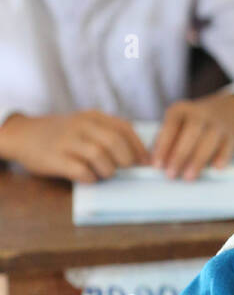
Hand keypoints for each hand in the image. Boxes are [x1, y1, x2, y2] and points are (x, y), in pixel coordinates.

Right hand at [0, 111, 148, 182]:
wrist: (25, 135)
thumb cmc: (63, 134)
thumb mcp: (86, 124)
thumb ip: (108, 133)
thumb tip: (140, 156)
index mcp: (94, 116)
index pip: (125, 129)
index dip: (139, 147)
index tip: (146, 163)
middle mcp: (82, 125)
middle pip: (115, 143)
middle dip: (126, 160)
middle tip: (126, 170)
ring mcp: (68, 141)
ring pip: (100, 156)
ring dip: (108, 170)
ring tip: (105, 173)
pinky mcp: (55, 158)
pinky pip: (81, 171)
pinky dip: (91, 178)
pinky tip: (90, 178)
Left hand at [151, 93, 233, 179]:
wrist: (224, 111)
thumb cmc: (190, 125)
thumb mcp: (175, 126)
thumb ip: (163, 143)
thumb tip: (153, 164)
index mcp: (180, 110)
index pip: (170, 127)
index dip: (163, 147)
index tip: (157, 166)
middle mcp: (200, 113)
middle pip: (191, 132)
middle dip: (180, 155)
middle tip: (171, 175)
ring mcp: (218, 123)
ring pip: (210, 140)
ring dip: (198, 159)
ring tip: (189, 177)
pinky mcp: (232, 134)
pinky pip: (228, 145)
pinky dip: (223, 157)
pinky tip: (216, 168)